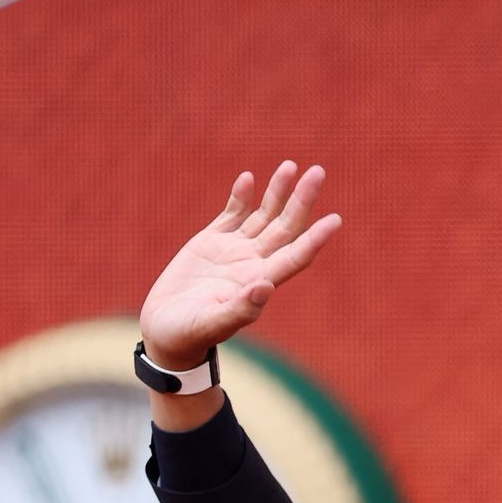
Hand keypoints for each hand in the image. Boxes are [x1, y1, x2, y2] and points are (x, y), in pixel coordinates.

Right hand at [140, 161, 340, 372]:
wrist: (166, 333)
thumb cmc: (189, 336)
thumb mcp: (212, 323)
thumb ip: (240, 309)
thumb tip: (265, 287)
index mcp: (258, 283)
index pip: (295, 256)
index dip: (315, 239)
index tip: (335, 220)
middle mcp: (252, 264)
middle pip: (285, 228)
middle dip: (302, 200)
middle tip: (318, 171)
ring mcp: (233, 252)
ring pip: (263, 216)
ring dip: (277, 192)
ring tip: (291, 166)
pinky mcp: (211, 243)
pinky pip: (232, 214)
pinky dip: (240, 197)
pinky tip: (249, 179)